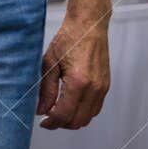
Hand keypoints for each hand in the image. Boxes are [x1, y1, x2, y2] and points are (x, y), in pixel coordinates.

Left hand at [37, 10, 110, 129]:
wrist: (89, 25)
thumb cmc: (68, 40)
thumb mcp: (49, 63)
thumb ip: (46, 90)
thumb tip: (41, 111)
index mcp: (78, 82)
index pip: (64, 115)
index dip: (51, 123)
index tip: (42, 122)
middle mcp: (94, 88)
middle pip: (77, 121)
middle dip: (61, 123)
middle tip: (48, 117)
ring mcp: (102, 88)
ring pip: (88, 118)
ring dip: (72, 119)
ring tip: (58, 110)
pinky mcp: (106, 85)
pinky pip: (95, 108)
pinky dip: (82, 112)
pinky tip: (70, 103)